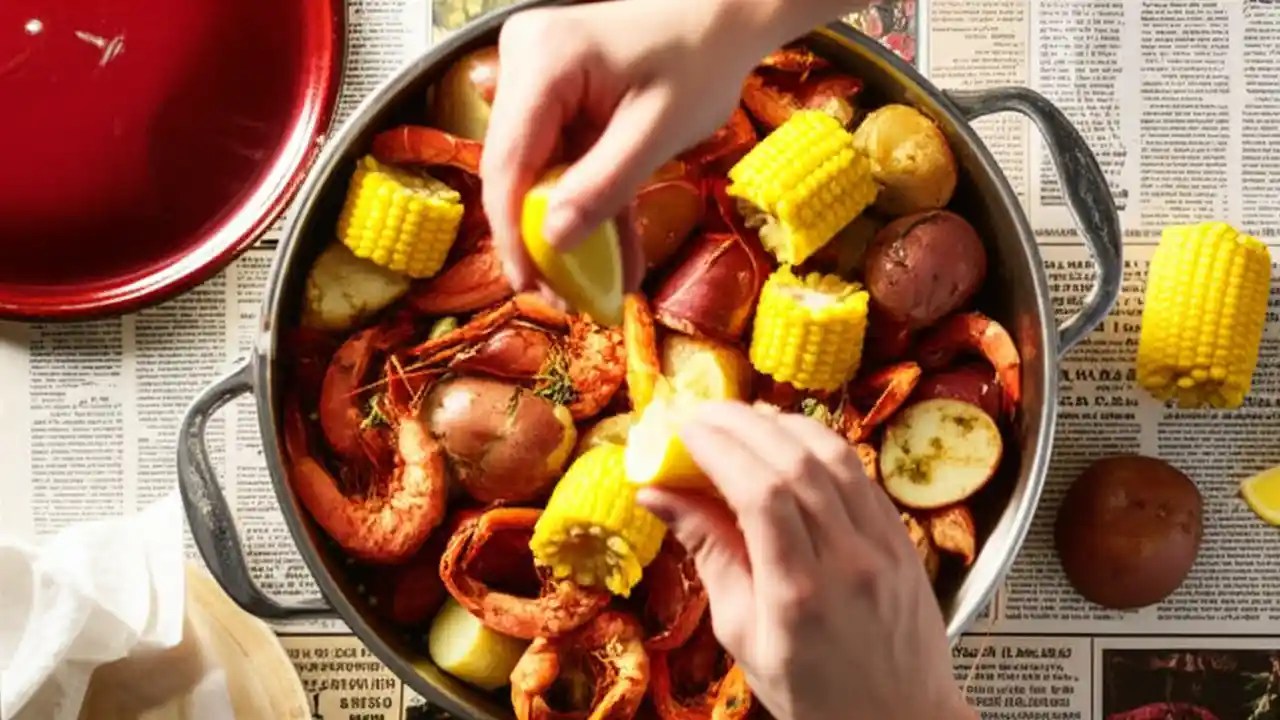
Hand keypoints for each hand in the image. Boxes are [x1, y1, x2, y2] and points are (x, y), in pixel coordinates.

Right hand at [479, 0, 789, 295]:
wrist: (723, 19)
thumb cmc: (700, 58)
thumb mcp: (657, 132)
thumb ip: (604, 186)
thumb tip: (554, 243)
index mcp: (542, 62)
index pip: (507, 162)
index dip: (513, 231)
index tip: (530, 284)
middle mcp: (523, 64)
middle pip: (514, 169)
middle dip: (537, 238)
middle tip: (559, 297)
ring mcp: (536, 80)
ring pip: (536, 171)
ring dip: (563, 228)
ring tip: (584, 287)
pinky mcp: (555, 97)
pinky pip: (560, 160)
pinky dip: (584, 202)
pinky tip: (606, 253)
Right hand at [636, 401, 973, 719]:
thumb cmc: (812, 694)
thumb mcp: (743, 637)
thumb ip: (709, 557)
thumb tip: (657, 495)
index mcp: (799, 595)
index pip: (760, 494)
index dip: (718, 448)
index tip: (682, 429)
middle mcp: (849, 560)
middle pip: (795, 463)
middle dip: (741, 425)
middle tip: (699, 413)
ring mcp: (883, 544)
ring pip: (834, 455)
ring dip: (781, 424)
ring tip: (740, 418)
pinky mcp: (902, 537)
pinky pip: (859, 472)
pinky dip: (819, 444)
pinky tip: (788, 440)